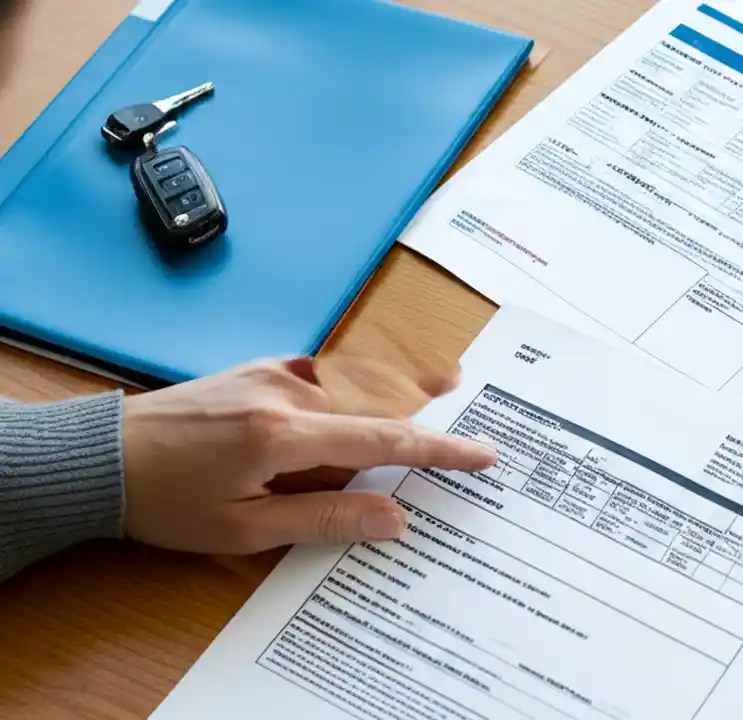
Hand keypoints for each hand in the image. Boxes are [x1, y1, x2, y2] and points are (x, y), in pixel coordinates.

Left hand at [121, 356, 495, 553]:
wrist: (100, 458)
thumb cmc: (167, 502)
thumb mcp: (245, 528)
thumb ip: (326, 518)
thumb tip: (395, 516)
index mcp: (285, 434)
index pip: (384, 439)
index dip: (439, 449)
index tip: (483, 453)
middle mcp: (286, 391)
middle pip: (377, 400)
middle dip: (426, 405)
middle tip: (475, 392)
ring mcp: (271, 373)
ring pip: (354, 383)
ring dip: (395, 389)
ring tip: (445, 380)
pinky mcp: (258, 369)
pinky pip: (327, 373)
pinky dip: (361, 379)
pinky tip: (375, 383)